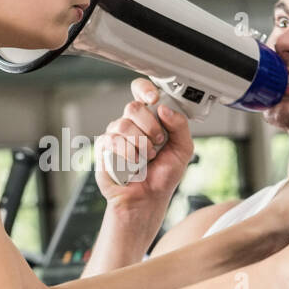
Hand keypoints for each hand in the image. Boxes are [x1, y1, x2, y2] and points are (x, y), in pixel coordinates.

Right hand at [94, 78, 194, 209]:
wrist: (148, 199)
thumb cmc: (163, 175)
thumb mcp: (183, 149)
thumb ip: (180, 126)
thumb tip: (163, 109)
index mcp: (149, 118)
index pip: (140, 91)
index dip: (145, 89)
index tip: (155, 100)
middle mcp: (130, 123)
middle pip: (133, 107)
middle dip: (151, 127)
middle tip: (158, 143)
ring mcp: (115, 134)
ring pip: (124, 125)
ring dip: (141, 144)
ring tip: (147, 158)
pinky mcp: (104, 148)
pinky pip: (114, 141)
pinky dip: (130, 154)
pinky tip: (135, 164)